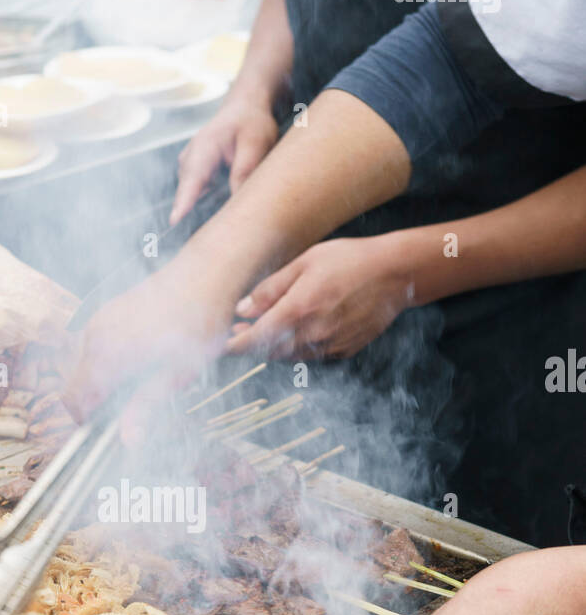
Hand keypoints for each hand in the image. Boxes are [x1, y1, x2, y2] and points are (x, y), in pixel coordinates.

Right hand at [61, 259, 229, 443]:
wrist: (206, 273)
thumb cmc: (199, 322)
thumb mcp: (178, 373)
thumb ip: (146, 406)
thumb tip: (128, 441)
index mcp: (108, 355)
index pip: (74, 400)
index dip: (85, 422)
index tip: (105, 431)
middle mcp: (96, 335)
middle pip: (76, 383)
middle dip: (94, 403)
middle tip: (129, 410)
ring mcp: (100, 319)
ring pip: (84, 364)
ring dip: (102, 382)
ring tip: (140, 384)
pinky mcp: (107, 310)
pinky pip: (94, 345)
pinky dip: (106, 361)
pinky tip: (138, 361)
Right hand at [170, 94, 278, 224]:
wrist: (245, 108)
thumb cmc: (251, 122)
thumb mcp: (256, 144)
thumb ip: (245, 171)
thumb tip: (237, 201)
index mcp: (204, 146)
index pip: (192, 178)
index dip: (184, 201)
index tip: (175, 220)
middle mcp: (191, 157)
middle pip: (187, 192)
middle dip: (188, 215)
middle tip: (197, 242)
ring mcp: (189, 166)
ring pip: (191, 196)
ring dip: (198, 212)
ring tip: (210, 232)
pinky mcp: (195, 174)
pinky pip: (195, 194)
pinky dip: (203, 205)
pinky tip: (216, 215)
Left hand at [226, 234, 413, 360]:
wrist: (395, 274)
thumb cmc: (349, 260)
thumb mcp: (305, 263)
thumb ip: (271, 289)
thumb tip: (242, 310)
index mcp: (298, 310)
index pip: (255, 338)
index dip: (234, 345)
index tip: (219, 345)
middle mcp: (312, 334)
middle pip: (269, 350)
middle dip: (252, 343)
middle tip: (239, 330)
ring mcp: (329, 346)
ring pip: (289, 354)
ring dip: (274, 345)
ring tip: (267, 326)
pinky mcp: (343, 351)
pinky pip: (311, 354)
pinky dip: (299, 345)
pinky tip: (300, 327)